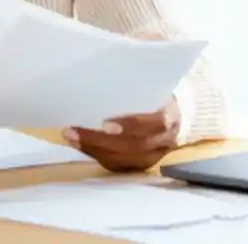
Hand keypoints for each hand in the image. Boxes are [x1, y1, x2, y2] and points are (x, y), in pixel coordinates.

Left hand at [63, 96, 180, 171]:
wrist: (176, 118)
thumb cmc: (156, 98)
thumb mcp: (152, 90)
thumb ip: (133, 91)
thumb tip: (97, 81)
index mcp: (168, 118)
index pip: (153, 124)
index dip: (129, 125)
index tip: (104, 123)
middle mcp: (162, 141)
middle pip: (132, 146)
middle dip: (98, 140)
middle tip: (72, 131)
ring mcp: (152, 157)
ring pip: (121, 159)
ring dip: (92, 149)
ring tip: (70, 138)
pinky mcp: (141, 166)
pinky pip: (116, 166)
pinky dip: (96, 156)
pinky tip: (80, 146)